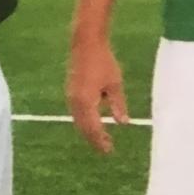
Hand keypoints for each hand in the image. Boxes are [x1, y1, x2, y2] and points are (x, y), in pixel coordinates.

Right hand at [67, 36, 128, 152]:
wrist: (85, 44)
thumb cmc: (103, 62)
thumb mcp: (115, 84)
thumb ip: (118, 104)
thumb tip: (123, 123)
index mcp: (86, 102)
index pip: (93, 128)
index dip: (100, 140)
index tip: (109, 150)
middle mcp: (75, 102)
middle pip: (83, 128)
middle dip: (94, 139)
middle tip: (106, 149)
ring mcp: (70, 97)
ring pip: (79, 121)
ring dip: (89, 132)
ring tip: (101, 139)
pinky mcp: (70, 92)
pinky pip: (76, 113)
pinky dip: (84, 122)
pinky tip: (94, 123)